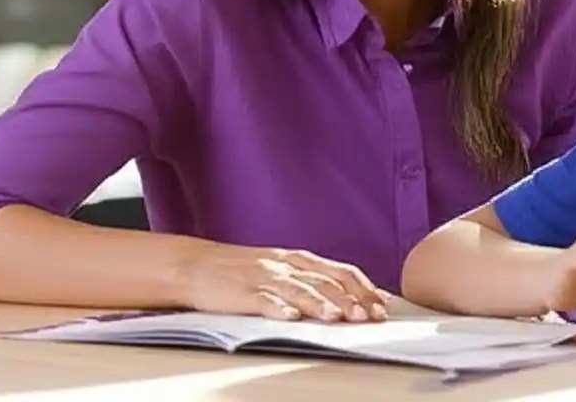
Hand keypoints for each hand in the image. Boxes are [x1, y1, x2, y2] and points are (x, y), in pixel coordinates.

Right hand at [178, 242, 387, 322]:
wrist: (194, 265)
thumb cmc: (241, 270)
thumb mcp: (280, 268)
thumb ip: (311, 279)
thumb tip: (348, 297)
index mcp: (297, 259)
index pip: (339, 271)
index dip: (363, 287)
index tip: (381, 304)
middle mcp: (284, 265)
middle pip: (324, 281)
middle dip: (349, 299)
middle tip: (368, 316)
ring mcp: (262, 277)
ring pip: (298, 290)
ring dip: (320, 304)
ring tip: (338, 317)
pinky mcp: (241, 292)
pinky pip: (262, 300)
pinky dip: (277, 308)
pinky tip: (290, 317)